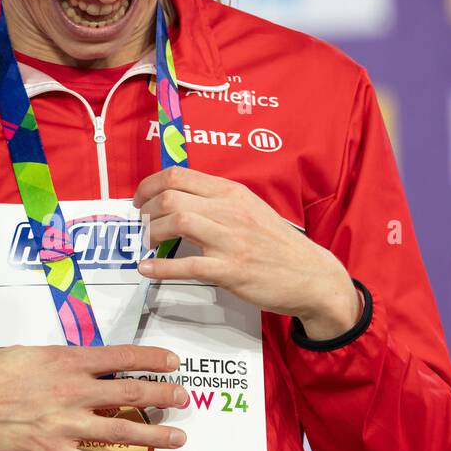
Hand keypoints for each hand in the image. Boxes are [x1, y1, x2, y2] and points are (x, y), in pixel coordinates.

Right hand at [0, 345, 189, 450]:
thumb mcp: (28, 354)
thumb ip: (59, 362)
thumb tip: (82, 367)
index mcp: (66, 360)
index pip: (120, 356)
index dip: (151, 359)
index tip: (173, 361)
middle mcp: (72, 390)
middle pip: (129, 392)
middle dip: (163, 395)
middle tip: (185, 398)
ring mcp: (64, 423)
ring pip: (121, 429)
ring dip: (153, 435)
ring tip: (177, 438)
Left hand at [132, 166, 361, 339]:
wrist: (311, 275)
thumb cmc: (276, 245)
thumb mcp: (250, 209)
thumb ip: (218, 202)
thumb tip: (180, 200)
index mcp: (232, 193)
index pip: (179, 176)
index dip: (149, 185)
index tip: (139, 200)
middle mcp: (230, 210)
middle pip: (172, 196)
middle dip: (146, 209)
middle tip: (141, 223)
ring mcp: (230, 240)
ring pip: (178, 222)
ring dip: (152, 232)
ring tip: (146, 243)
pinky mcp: (231, 270)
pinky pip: (187, 265)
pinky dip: (160, 268)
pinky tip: (147, 269)